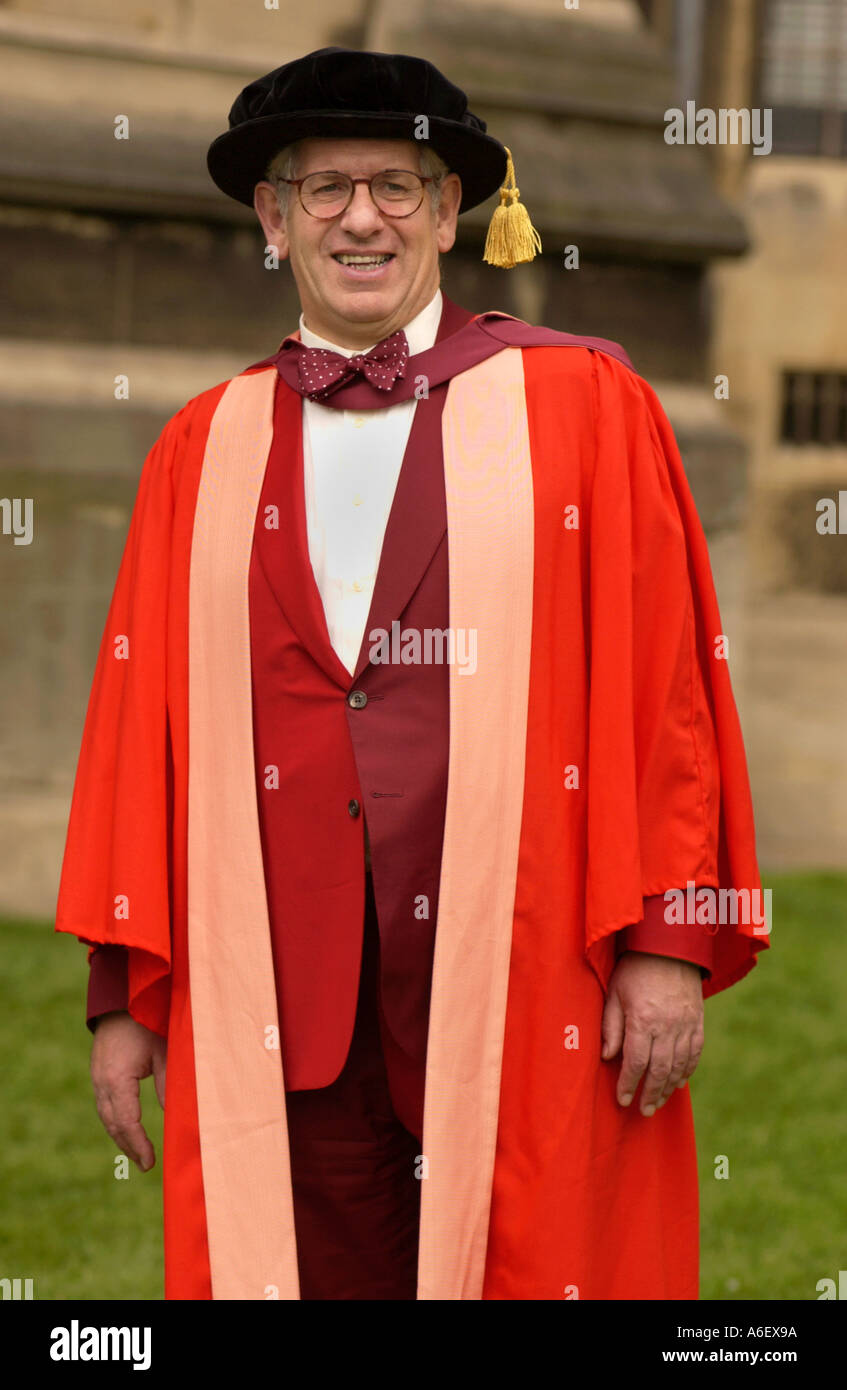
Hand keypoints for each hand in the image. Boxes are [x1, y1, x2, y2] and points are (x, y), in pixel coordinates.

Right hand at [90, 1010, 166, 1170]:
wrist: (123, 998)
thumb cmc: (148, 1022)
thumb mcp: (164, 1053)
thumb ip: (167, 1085)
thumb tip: (173, 1116)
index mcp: (116, 1080)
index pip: (127, 1122)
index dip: (138, 1144)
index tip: (150, 1162)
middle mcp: (101, 1082)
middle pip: (113, 1123)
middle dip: (129, 1146)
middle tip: (146, 1164)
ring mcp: (97, 1076)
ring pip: (106, 1115)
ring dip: (121, 1135)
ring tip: (137, 1152)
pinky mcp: (99, 1071)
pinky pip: (105, 1103)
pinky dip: (116, 1119)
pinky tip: (127, 1127)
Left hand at [601, 952, 703, 1116]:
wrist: (669, 946)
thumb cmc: (635, 969)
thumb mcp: (615, 993)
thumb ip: (611, 1026)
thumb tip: (608, 1057)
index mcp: (643, 1019)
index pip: (636, 1062)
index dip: (628, 1084)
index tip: (622, 1100)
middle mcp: (668, 1026)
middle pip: (660, 1070)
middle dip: (650, 1093)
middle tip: (643, 1110)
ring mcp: (686, 1024)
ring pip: (679, 1066)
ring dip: (668, 1088)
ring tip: (658, 1102)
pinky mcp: (698, 1021)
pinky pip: (695, 1053)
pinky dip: (687, 1071)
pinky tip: (678, 1083)